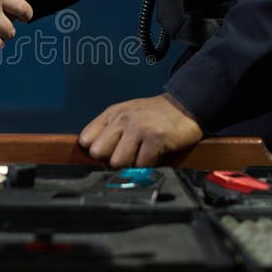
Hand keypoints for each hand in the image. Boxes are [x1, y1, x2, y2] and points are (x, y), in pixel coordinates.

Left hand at [78, 93, 202, 167]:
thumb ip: (109, 131)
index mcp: (111, 114)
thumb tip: (95, 156)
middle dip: (111, 159)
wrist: (185, 105)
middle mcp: (121, 119)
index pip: (86, 139)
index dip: (96, 151)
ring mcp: (138, 128)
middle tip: (126, 155)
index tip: (108, 152)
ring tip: (141, 155)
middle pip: (98, 153)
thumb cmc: (153, 115)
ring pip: (118, 162)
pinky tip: (154, 155)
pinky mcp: (155, 138)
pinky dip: (148, 165)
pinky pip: (142, 164)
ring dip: (130, 165)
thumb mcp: (125, 115)